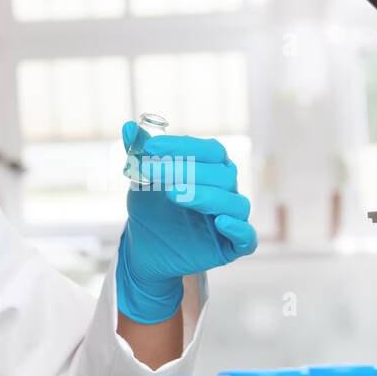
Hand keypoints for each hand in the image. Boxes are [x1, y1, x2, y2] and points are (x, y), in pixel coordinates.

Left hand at [116, 121, 256, 322]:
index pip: (209, 150)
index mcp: (212, 169)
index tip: (150, 147)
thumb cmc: (151, 210)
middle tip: (151, 170)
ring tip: (174, 193)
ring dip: (206, 196)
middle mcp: (226, 190)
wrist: (145, 249)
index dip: (182, 146)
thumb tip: (129, 126)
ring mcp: (231, 218)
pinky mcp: (232, 246)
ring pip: (235, 203)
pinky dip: (238, 228)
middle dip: (186, 170)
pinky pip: (247, 237)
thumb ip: (140, 155)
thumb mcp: (143, 182)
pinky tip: (220, 222)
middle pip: (221, 174)